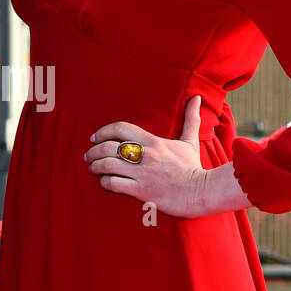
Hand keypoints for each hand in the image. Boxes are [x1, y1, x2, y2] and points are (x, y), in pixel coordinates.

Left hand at [83, 97, 206, 217]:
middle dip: (93, 151)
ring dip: (95, 166)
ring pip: (107, 165)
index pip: (120, 128)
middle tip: (88, 155)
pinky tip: (105, 182)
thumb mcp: (190, 141)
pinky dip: (104, 182)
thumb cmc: (193, 167)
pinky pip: (113, 184)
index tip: (95, 137)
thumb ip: (190, 119)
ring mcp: (142, 173)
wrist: (201, 193)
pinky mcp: (141, 191)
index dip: (103, 131)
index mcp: (153, 141)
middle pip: (108, 146)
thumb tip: (196, 98)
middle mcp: (145, 155)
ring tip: (93, 168)